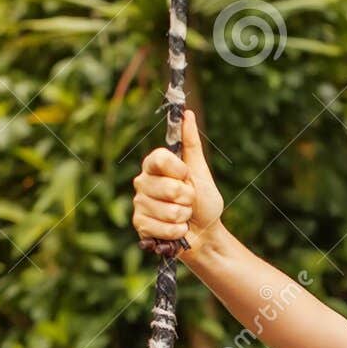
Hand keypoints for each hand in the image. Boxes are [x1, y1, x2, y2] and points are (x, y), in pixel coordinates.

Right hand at [132, 109, 224, 256]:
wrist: (206, 233)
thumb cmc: (204, 202)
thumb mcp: (201, 171)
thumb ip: (191, 143)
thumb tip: (187, 113)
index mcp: (155, 166)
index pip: (159, 158)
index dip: (178, 170)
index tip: (186, 176)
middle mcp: (143, 182)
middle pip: (167, 187)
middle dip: (187, 198)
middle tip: (188, 201)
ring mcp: (140, 204)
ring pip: (166, 210)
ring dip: (183, 217)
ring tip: (184, 216)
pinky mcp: (140, 225)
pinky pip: (160, 228)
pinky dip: (176, 231)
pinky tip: (177, 230)